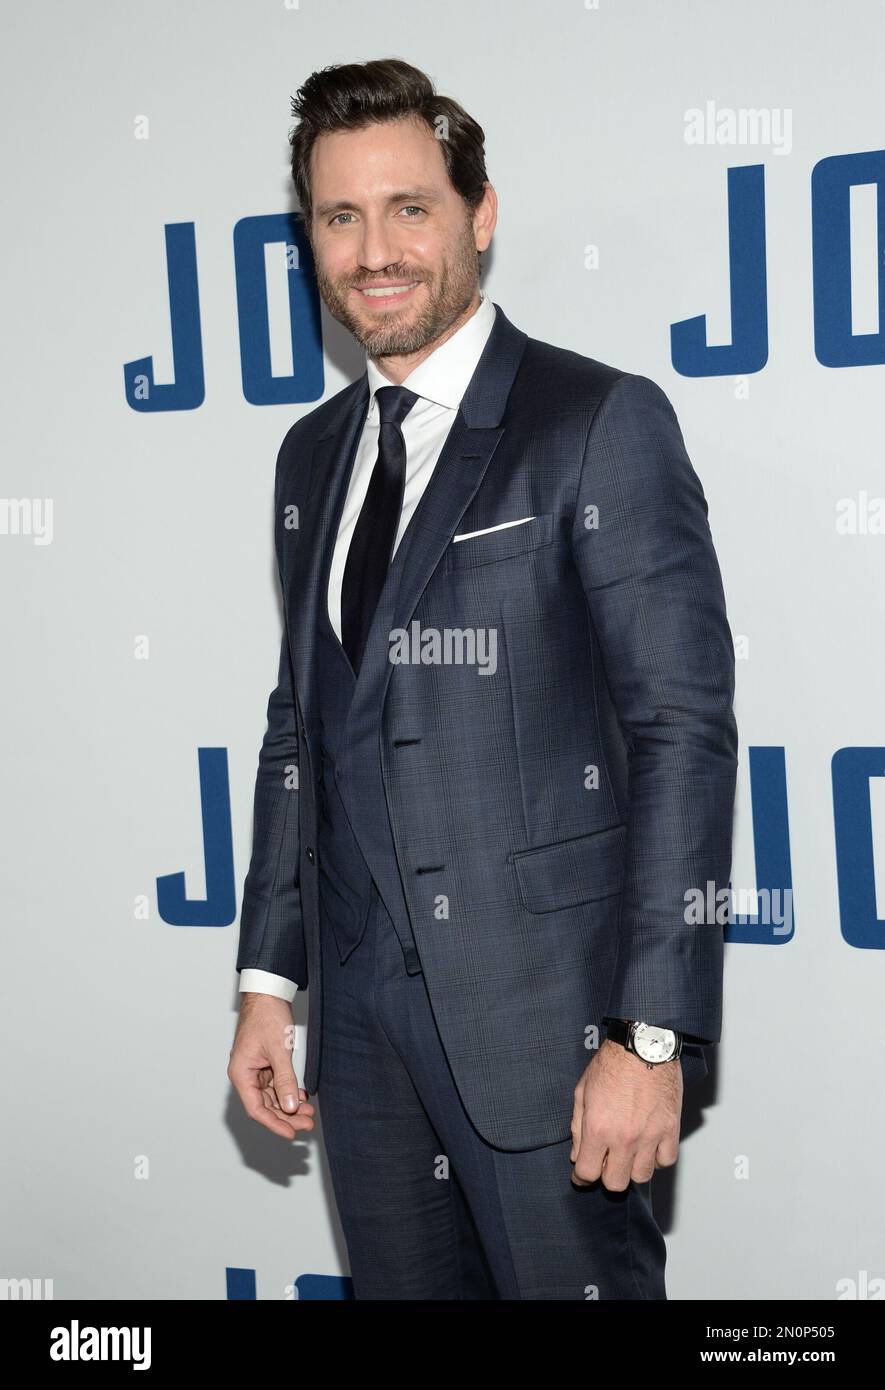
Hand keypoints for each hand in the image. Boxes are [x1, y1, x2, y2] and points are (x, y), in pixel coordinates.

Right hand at [228, 993, 315, 1139]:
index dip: (274, 1124)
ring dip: (290, 1105)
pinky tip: (302, 1096)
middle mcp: (245, 1074)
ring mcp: (255, 1070)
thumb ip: (285, 1080)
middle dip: (287, 1116)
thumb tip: (290, 1106)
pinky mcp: (265, 1064)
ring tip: (309, 1112)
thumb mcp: (279, 1050)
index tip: (292, 1133)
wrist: (268, 993)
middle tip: (308, 1122)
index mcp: (241, 1073)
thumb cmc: (267, 1016)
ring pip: (272, 1097)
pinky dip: (289, 1091)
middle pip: (265, 1105)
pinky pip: (276, 1085)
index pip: (256, 1109)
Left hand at [570, 1038, 680, 1189]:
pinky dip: (656, 1158)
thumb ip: (577, 1127)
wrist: (643, 1044)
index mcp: (598, 1128)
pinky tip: (648, 1145)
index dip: (581, 1176)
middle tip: (606, 1161)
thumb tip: (577, 1155)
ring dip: (632, 1168)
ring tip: (628, 1152)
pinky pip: (665, 1161)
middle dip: (606, 1175)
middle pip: (615, 1183)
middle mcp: (624, 1138)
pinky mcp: (670, 1129)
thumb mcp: (582, 1091)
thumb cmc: (612, 1063)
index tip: (582, 1174)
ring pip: (641, 1176)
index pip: (587, 1173)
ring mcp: (650, 1136)